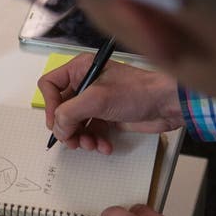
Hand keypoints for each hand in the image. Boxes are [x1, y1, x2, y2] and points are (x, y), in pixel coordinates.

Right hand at [38, 55, 182, 153]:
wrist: (166, 105)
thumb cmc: (137, 92)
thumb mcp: (96, 99)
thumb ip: (69, 113)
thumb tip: (57, 129)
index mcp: (80, 69)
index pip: (50, 85)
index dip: (49, 105)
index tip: (57, 123)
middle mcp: (86, 83)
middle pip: (61, 109)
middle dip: (67, 128)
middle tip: (74, 141)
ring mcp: (96, 101)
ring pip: (75, 124)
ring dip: (81, 138)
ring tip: (92, 145)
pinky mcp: (108, 116)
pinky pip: (91, 132)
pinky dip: (96, 141)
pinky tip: (105, 146)